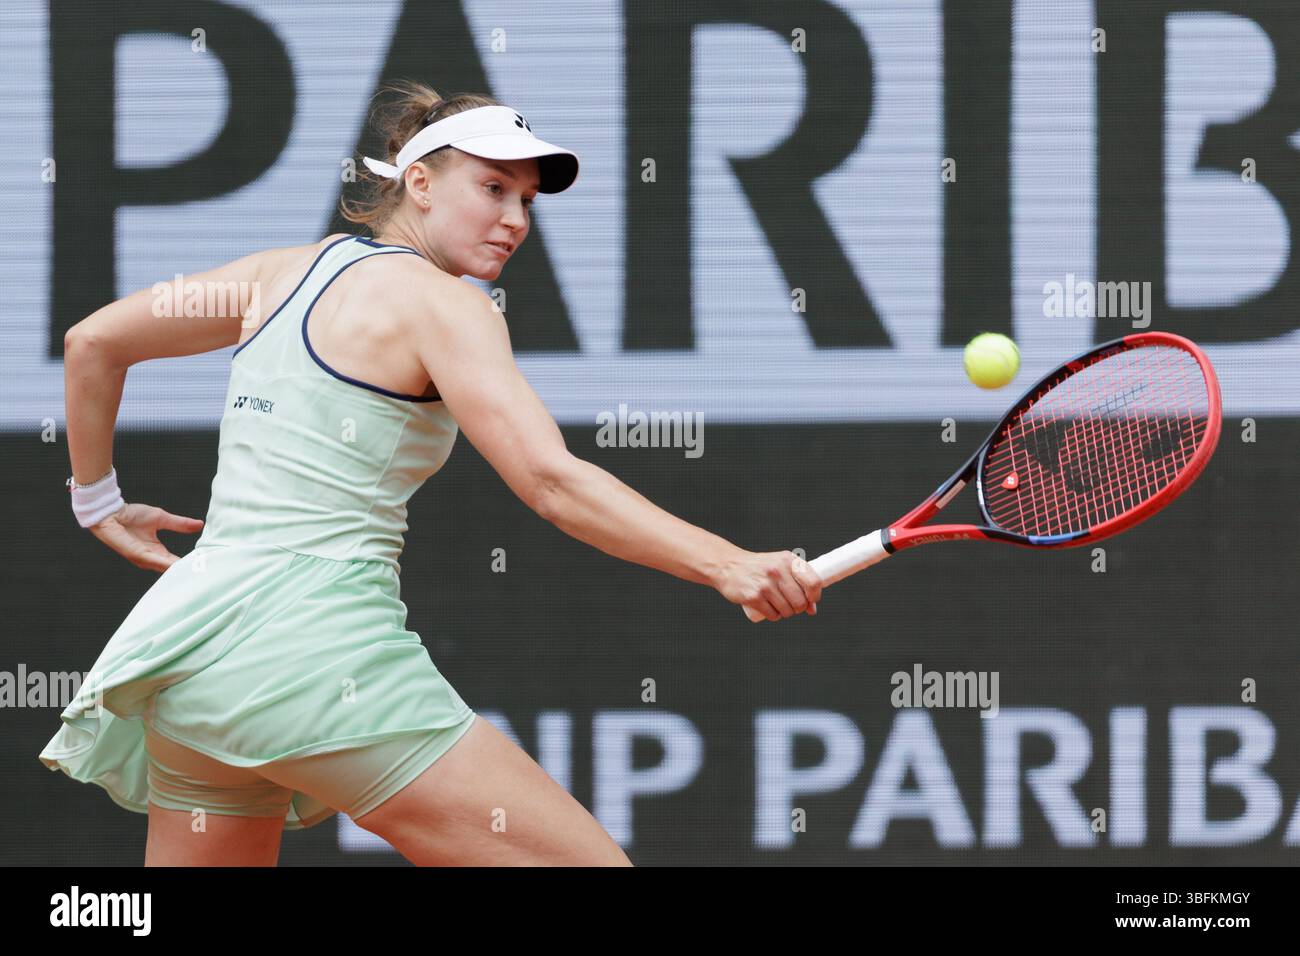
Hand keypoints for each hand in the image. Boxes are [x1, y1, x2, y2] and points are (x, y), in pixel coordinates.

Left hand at [86, 503, 204, 571]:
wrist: (111, 511)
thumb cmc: (130, 515)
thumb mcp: (162, 518)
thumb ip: (180, 524)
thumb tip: (200, 524)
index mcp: (156, 551)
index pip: (175, 562)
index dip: (189, 564)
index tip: (205, 567)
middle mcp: (150, 558)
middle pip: (171, 570)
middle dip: (186, 573)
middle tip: (206, 575)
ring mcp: (143, 558)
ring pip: (164, 569)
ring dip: (179, 571)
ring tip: (195, 572)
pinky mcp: (136, 554)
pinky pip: (153, 561)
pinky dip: (165, 565)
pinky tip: (177, 566)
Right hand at [715, 550, 822, 621]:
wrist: (729, 565)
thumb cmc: (759, 567)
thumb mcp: (780, 565)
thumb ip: (798, 582)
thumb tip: (812, 609)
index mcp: (788, 560)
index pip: (813, 582)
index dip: (814, 596)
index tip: (810, 600)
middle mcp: (778, 570)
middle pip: (800, 602)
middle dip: (798, 608)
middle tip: (790, 604)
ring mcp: (765, 584)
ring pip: (787, 611)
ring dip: (785, 612)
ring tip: (776, 604)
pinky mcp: (753, 596)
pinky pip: (773, 615)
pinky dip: (773, 615)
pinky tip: (767, 607)